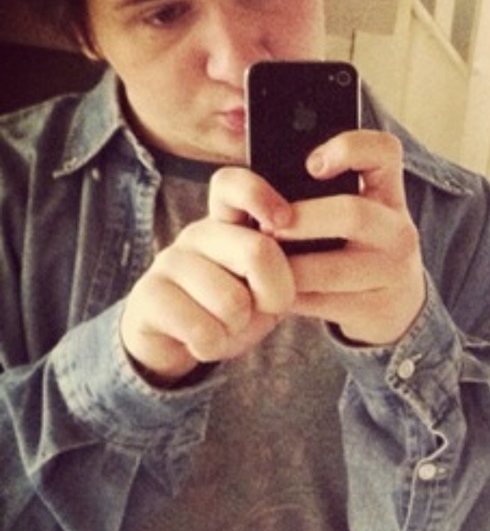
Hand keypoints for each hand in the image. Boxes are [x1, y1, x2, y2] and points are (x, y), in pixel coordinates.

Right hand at [120, 168, 296, 383]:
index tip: (283, 222)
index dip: (261, 197)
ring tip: (224, 324)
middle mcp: (198, 234)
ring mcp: (169, 261)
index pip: (233, 185)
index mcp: (230, 224)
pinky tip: (201, 339)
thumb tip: (300, 262)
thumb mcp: (268, 289)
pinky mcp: (148, 295)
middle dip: (275, 294)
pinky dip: (213, 345)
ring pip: (232, 301)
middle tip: (261, 307)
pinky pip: (202, 329)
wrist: (178, 344)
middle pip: (257, 252)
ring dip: (238, 326)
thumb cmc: (232, 311)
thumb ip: (282, 269)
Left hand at [275, 130, 425, 345]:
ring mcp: (393, 273)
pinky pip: (319, 302)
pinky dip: (288, 296)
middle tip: (266, 228)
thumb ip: (323, 191)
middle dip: (300, 220)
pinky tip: (276, 290)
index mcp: (389, 195)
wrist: (397, 307)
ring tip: (262, 262)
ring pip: (326, 269)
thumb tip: (263, 180)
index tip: (312, 165)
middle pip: (352, 214)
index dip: (349, 148)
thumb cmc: (359, 248)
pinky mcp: (376, 310)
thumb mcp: (357, 213)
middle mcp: (399, 231)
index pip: (385, 152)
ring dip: (284, 266)